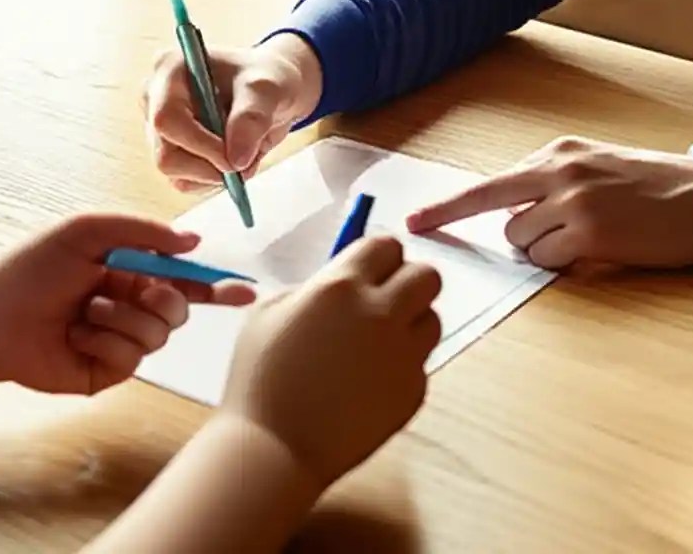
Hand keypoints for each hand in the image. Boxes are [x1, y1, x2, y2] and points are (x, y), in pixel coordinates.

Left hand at [0, 214, 255, 394]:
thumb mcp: (90, 229)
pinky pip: (132, 357)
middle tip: (131, 288)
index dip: (216, 286)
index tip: (245, 290)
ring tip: (85, 310)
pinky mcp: (107, 371)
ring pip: (158, 334)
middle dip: (161, 298)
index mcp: (131, 273)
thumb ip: (146, 232)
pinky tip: (76, 334)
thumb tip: (193, 241)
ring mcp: (120, 341)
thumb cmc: (34, 266)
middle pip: (180, 309)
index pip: (185, 280)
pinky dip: (104, 340)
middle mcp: (131, 307)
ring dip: (121, 316)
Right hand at [143, 33, 322, 192]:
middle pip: (166, 156)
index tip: (236, 158)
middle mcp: (155, 100)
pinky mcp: (171, 152)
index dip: (200, 145)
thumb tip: (235, 159)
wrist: (271, 94)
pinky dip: (215, 180)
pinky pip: (186, 183)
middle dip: (210, 167)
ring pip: (176, 175)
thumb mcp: (269, 90)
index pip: (166, 119)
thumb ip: (252, 119)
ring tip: (246, 151)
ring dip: (216, 174)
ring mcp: (159, 130)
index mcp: (170, 71)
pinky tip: (234, 158)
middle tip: (245, 161)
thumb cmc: (266, 81)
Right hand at [220, 237, 442, 486]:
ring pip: (433, 320)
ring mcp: (403, 354)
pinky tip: (368, 383)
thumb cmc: (259, 378)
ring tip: (377, 345)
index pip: (387, 246)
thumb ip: (312, 289)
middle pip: (427, 276)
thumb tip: (339, 284)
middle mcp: (380, 314)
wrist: (274, 447)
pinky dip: (402, 367)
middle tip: (386, 301)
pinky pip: (421, 364)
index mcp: (340, 286)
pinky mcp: (414, 390)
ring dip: (411, 324)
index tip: (372, 270)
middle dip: (409, 283)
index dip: (381, 257)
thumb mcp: (268, 312)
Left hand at [407, 136, 692, 268]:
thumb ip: (550, 182)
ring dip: (546, 250)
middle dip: (523, 235)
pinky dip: (565, 264)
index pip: (489, 184)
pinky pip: (549, 260)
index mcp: (557, 154)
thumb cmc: (651, 188)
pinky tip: (599, 250)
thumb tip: (512, 212)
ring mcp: (573, 202)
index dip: (448, 206)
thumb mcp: (594, 167)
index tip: (416, 221)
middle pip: (502, 218)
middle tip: (558, 236)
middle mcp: (559, 172)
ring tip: (589, 238)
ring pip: (523, 242)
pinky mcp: (590, 233)